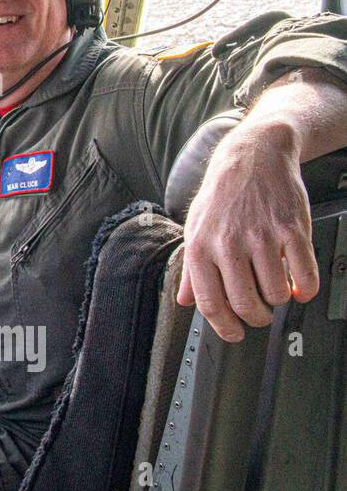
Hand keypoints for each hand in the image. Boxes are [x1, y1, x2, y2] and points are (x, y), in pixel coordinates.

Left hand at [178, 123, 318, 341]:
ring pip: (275, 294)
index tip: (233, 334)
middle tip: (258, 314)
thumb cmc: (222, 194)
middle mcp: (229, 244)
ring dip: (278, 300)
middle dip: (254, 318)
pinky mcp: (292, 230)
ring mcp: (263, 237)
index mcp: (201, 247)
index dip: (223, 327)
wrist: (253, 157)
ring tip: (274, 289)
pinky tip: (298, 286)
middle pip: (245, 304)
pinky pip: (304, 276)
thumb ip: (191, 268)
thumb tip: (185, 300)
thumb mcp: (195, 227)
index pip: (210, 302)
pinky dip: (305, 289)